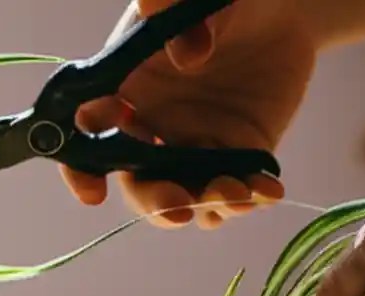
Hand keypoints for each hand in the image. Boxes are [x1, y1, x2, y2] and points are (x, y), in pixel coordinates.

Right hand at [62, 0, 314, 228]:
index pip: (87, 137)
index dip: (81, 170)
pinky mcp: (237, 155)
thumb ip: (176, 12)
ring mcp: (193, 146)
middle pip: (137, 180)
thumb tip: (188, 53)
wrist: (283, 8)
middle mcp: (151, 127)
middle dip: (154, 201)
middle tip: (179, 207)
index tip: (94, 192)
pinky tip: (266, 190)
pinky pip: (235, 188)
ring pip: (186, 193)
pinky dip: (249, 198)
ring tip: (238, 193)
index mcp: (122, 91)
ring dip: (205, 206)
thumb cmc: (224, 1)